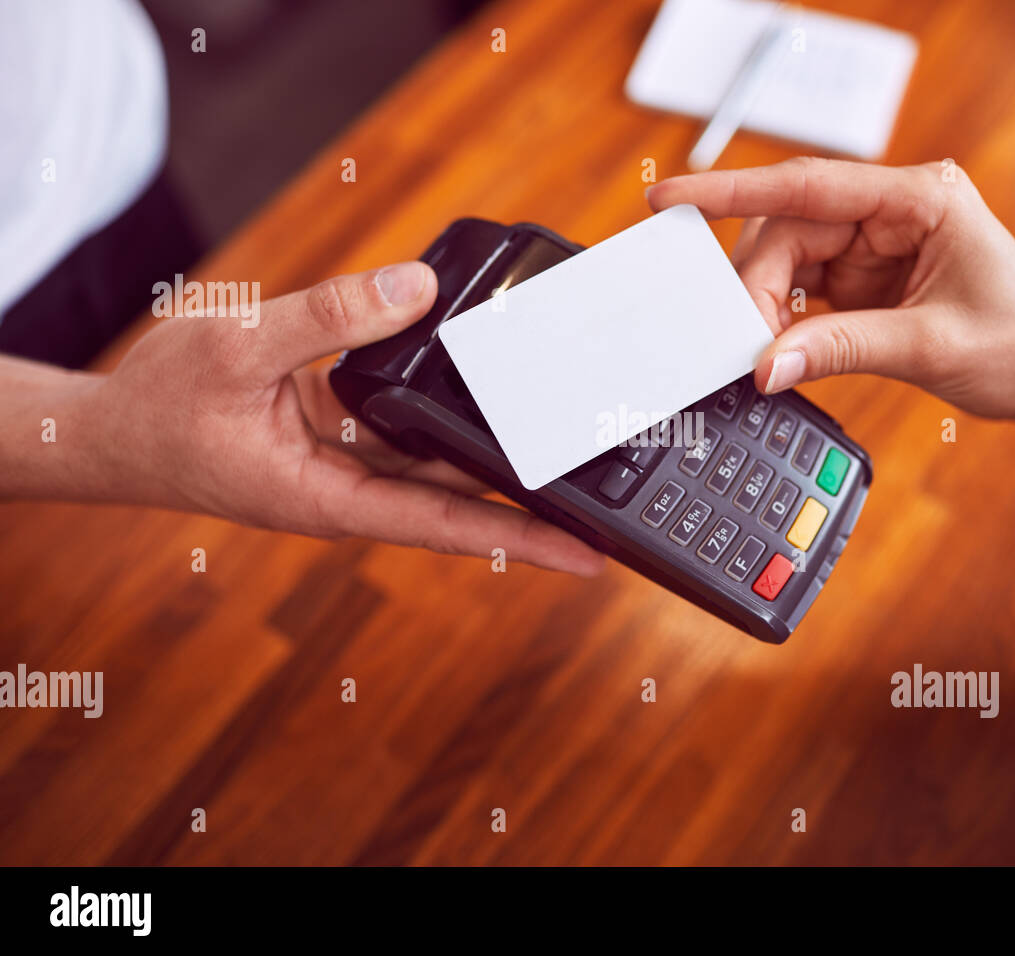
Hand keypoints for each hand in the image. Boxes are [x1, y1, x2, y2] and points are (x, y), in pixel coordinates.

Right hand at [80, 262, 604, 574]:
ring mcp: (351, 463)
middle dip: (532, 500)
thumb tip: (416, 289)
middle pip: (462, 498)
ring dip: (498, 450)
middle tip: (613, 492)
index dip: (523, 540)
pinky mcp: (343, 433)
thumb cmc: (162, 410)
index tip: (589, 556)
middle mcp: (355, 489)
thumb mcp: (239, 349)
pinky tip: (493, 385)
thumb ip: (329, 317)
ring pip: (440, 458)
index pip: (448, 526)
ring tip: (575, 440)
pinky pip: (408, 424)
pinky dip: (449, 406)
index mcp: (333, 498)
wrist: (115, 430)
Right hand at [647, 157, 1014, 422]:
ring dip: (767, 303)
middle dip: (756, 281)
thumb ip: (843, 348)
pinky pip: (804, 288)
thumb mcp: (931, 346)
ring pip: (789, 259)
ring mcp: (877, 243)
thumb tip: (766, 364)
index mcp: (921, 197)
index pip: (809, 183)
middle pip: (789, 227)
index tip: (674, 199)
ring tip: (761, 349)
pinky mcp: (866, 278)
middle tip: (741, 338)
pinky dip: (784, 319)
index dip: (731, 190)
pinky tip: (779, 345)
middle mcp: (893, 210)